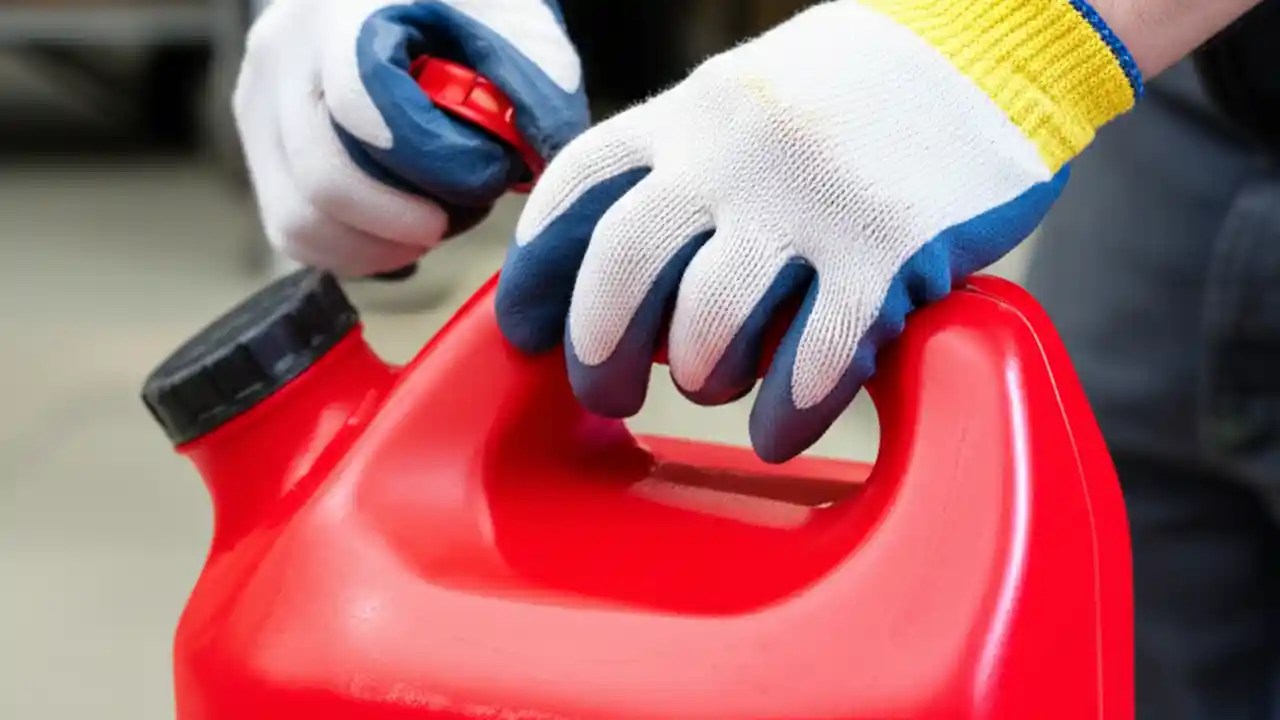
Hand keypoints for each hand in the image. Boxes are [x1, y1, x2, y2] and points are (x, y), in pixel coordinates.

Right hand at [234, 0, 588, 276]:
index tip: (484, 180)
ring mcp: (258, 100)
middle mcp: (284, 51)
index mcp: (345, 8)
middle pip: (322, 180)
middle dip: (402, 222)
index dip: (430, 162)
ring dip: (377, 246)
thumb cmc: (465, 9)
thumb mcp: (516, 26)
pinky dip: (350, 252)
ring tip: (431, 225)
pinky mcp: (257, 146)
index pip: (362, 103)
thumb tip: (540, 168)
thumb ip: (537, 88)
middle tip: (457, 217)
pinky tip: (398, 233)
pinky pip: (289, 231)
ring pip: (298, 219)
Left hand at [496, 0, 1141, 461]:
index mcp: (693, 109)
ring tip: (715, 384)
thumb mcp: (749, 93)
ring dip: (701, 376)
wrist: (995, 36)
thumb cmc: (861, 84)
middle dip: (599, 350)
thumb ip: (686, 158)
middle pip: (623, 269)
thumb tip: (623, 261)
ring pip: (711, 325)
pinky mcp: (889, 247)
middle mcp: (735, 150)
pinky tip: (780, 429)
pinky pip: (815, 359)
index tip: (526, 327)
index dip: (536, 270)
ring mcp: (812, 198)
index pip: (578, 189)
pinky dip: (786, 411)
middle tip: (606, 394)